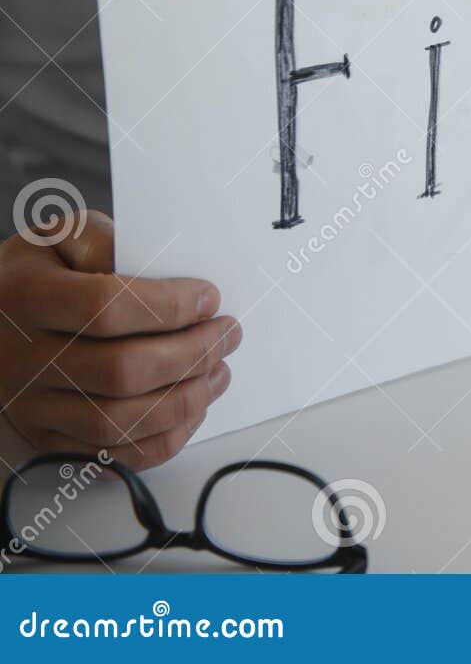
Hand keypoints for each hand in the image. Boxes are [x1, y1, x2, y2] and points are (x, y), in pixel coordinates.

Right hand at [0, 210, 239, 469]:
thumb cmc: (39, 273)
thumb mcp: (61, 237)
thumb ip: (105, 241)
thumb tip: (158, 271)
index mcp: (23, 298)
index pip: (105, 307)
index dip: (169, 305)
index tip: (209, 298)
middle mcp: (20, 359)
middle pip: (121, 370)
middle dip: (192, 353)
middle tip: (228, 333)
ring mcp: (30, 405)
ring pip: (118, 421)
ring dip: (185, 399)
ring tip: (220, 370)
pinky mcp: (46, 438)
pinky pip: (111, 455)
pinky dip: (162, 439)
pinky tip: (192, 409)